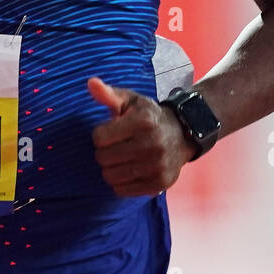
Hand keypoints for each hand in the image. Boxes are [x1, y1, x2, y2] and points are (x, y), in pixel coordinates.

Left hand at [89, 77, 195, 196]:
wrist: (182, 134)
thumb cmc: (148, 117)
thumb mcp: (130, 101)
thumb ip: (108, 94)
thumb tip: (91, 83)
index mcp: (143, 121)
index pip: (99, 138)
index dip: (100, 134)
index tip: (111, 131)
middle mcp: (152, 144)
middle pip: (103, 158)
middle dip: (104, 152)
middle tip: (115, 146)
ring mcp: (157, 166)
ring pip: (110, 176)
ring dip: (111, 168)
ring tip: (121, 158)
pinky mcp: (159, 183)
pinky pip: (122, 190)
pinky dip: (121, 182)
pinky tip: (130, 170)